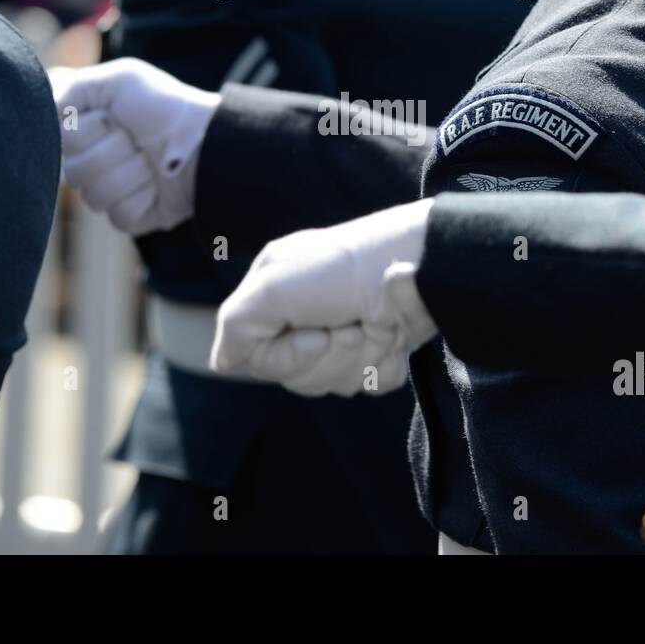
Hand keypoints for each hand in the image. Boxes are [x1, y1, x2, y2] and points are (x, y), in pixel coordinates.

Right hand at [52, 59, 220, 235]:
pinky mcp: (127, 216)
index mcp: (82, 129)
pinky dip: (141, 196)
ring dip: (129, 174)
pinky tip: (156, 184)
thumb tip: (44, 113)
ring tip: (150, 161)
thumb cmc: (164, 107)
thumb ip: (72, 89)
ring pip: (93, 196)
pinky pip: (117, 215)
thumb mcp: (120, 80)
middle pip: (72, 172)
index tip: (113, 116)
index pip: (58, 139)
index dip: (87, 129)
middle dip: (112, 150)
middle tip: (137, 139)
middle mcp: (89, 160)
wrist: (207, 142)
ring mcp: (107, 190)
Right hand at [212, 200, 439, 396]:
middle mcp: (306, 314)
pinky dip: (386, 361)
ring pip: (338, 382)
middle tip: (351, 327)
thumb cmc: (346, 268)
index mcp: (275, 295)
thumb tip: (221, 363)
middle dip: (330, 357)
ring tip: (375, 324)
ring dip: (361, 356)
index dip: (290, 356)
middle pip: (300, 378)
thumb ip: (237, 323)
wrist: (423, 263)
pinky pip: (374, 381)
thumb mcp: (275, 285)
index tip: (317, 332)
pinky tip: (394, 334)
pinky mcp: (382, 345)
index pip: (260, 359)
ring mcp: (346, 331)